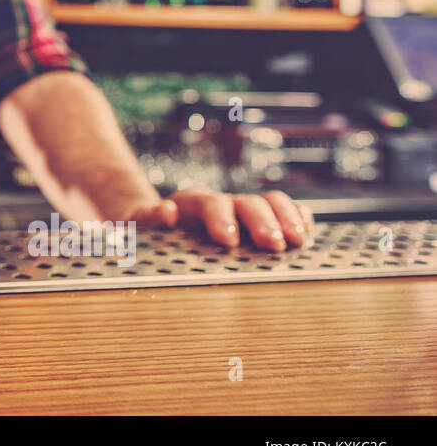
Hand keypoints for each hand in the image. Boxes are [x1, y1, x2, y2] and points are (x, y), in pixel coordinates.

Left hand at [123, 188, 315, 252]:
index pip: (208, 202)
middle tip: (272, 243)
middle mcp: (221, 202)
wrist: (159, 225)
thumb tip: (165, 211)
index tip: (228, 240)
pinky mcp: (261, 221)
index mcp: (190, 202)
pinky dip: (299, 218)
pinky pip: (286, 213)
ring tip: (297, 240)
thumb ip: (147, 218)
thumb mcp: (137, 224)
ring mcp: (243, 210)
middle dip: (261, 222)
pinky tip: (307, 231)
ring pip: (269, 203)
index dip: (220, 218)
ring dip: (286, 219)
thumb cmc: (148, 229)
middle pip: (245, 202)